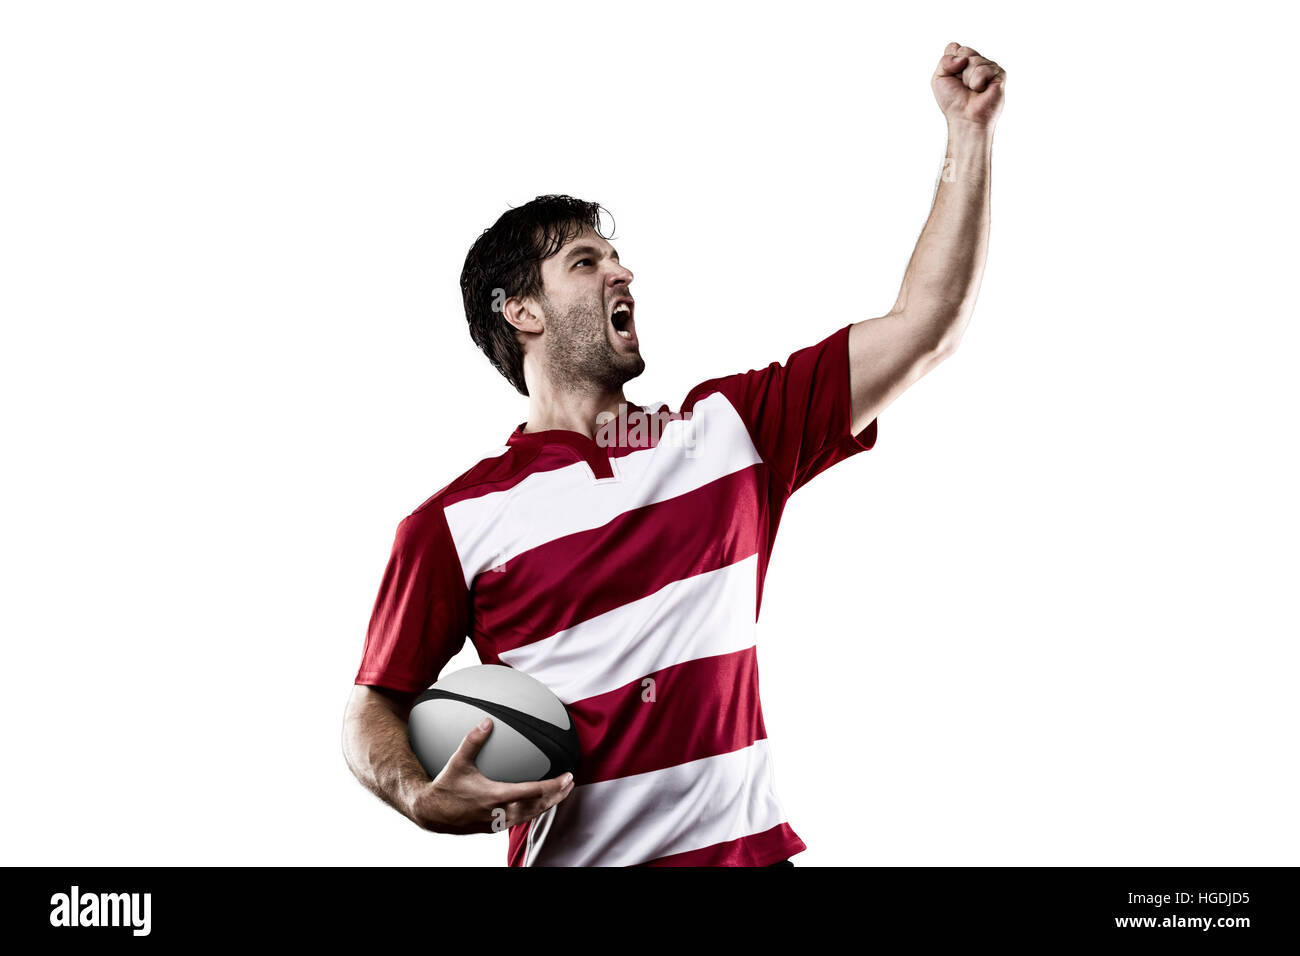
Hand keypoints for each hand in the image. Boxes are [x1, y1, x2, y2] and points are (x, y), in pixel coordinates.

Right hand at [408, 717, 575, 834]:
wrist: (431, 813)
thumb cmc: (445, 786)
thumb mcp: (457, 761)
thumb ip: (473, 740)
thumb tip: (487, 720)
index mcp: (495, 796)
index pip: (531, 792)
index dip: (552, 786)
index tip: (566, 776)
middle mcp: (499, 812)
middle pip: (536, 806)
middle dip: (556, 795)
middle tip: (571, 783)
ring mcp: (497, 822)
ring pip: (530, 815)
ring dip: (548, 805)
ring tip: (562, 794)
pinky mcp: (493, 827)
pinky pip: (519, 820)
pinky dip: (533, 811)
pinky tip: (538, 803)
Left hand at [932, 42, 1005, 129]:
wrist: (965, 118)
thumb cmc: (953, 102)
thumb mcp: (938, 79)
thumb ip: (945, 61)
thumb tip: (963, 58)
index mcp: (963, 61)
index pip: (954, 47)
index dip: (949, 63)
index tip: (951, 78)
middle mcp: (977, 62)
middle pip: (964, 50)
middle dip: (958, 70)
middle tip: (962, 86)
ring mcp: (989, 67)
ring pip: (973, 60)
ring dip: (967, 79)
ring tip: (972, 90)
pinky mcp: (999, 74)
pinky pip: (983, 69)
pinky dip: (977, 82)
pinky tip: (981, 91)